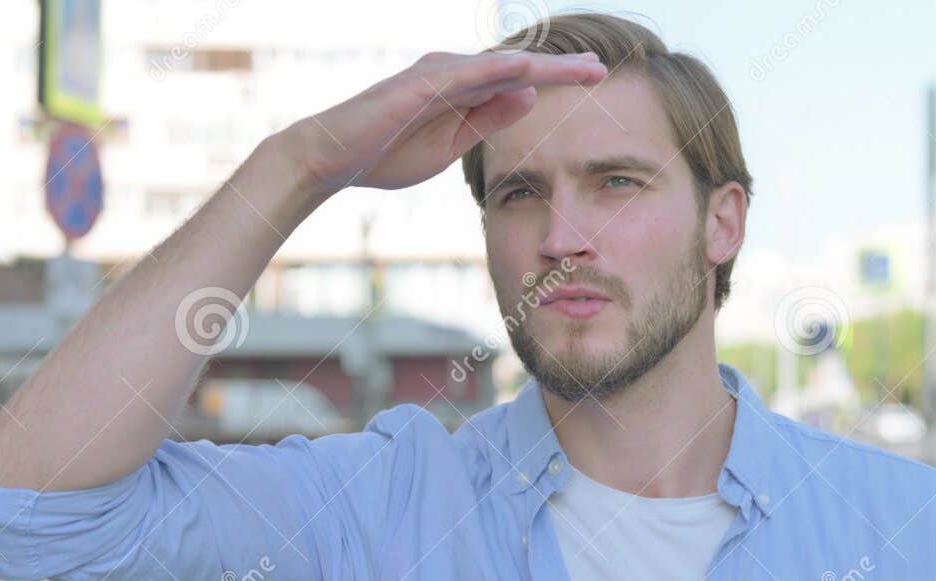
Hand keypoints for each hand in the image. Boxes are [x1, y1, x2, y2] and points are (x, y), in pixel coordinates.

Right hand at [285, 50, 607, 194]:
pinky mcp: (416, 86)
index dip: (558, 79)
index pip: (518, 81)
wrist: (332, 160)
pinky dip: (495, 70)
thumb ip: (489, 118)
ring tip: (579, 68)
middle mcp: (451, 73)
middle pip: (516, 68)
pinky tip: (526, 70)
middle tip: (603, 69)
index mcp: (461, 89)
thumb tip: (530, 96)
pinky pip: (463, 75)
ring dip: (540, 65)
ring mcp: (434, 76)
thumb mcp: (452, 142)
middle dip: (560, 68)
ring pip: (497, 66)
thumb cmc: (386, 153)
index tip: (596, 80)